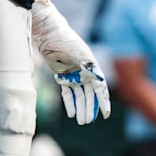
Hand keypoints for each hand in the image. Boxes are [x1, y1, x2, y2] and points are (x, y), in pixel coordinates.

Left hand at [29, 0, 110, 124]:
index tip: (106, 114)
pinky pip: (67, 93)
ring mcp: (73, 75)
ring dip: (80, 108)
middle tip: (87, 121)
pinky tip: (71, 114)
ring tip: (81, 121)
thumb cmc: (66, 41)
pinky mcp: (62, 76)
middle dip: (89, 109)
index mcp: (92, 67)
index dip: (103, 102)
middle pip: (90, 95)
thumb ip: (90, 66)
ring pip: (79, 96)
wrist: (49, 34)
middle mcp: (85, 72)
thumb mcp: (80, 54)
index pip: (101, 88)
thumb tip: (101, 80)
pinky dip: (70, 103)